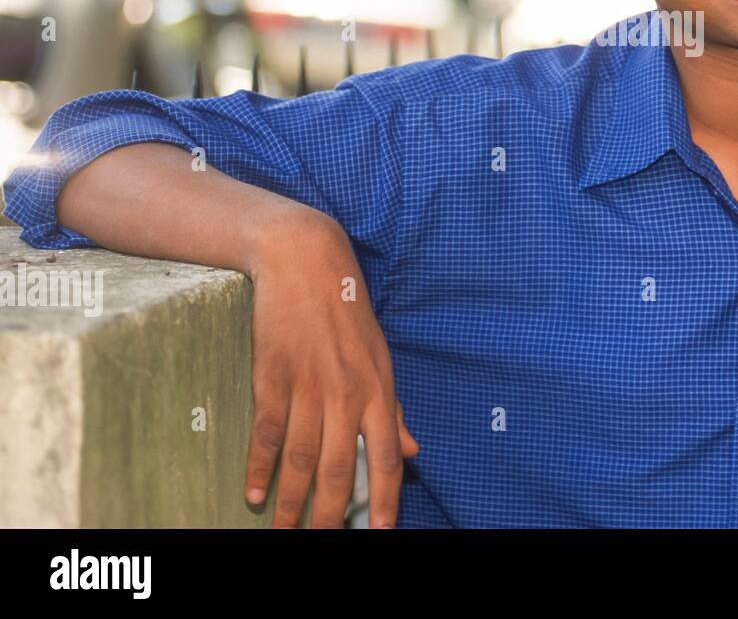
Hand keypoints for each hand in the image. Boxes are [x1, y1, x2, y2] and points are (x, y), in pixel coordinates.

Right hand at [241, 213, 417, 527]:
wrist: (305, 262)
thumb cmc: (346, 312)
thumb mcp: (379, 357)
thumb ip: (393, 409)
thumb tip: (414, 450)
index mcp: (379, 389)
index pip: (386, 458)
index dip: (384, 501)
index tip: (380, 533)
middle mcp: (347, 392)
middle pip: (336, 469)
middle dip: (328, 515)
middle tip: (319, 544)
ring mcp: (308, 385)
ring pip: (299, 460)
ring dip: (291, 503)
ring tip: (284, 532)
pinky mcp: (273, 376)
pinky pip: (267, 434)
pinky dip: (259, 469)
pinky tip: (255, 495)